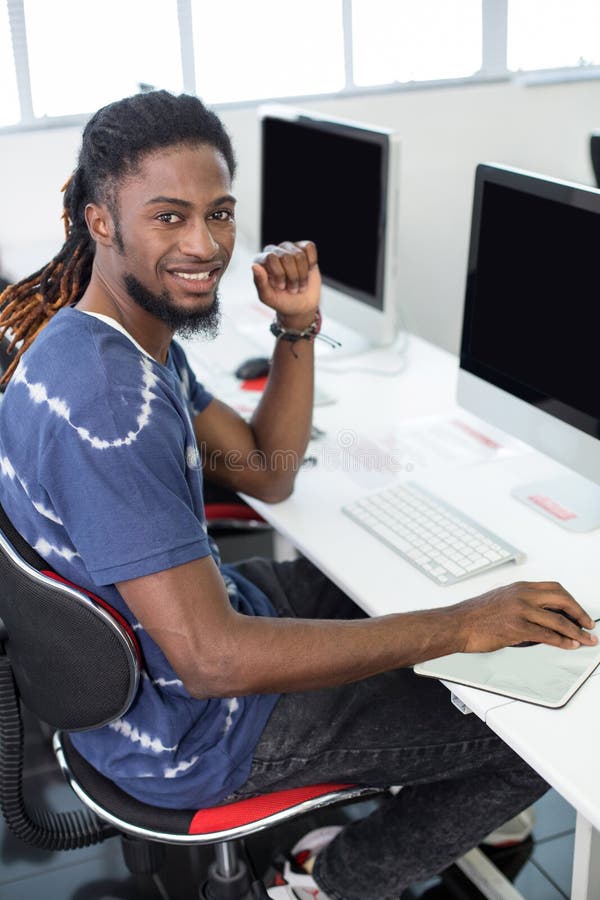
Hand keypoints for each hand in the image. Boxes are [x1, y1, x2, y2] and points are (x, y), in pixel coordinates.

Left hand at [252, 240, 320, 327]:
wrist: (301, 305)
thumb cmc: (282, 301)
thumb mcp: (269, 297)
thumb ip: (260, 283)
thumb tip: (254, 266)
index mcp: (261, 261)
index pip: (271, 257)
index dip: (280, 274)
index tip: (281, 287)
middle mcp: (274, 251)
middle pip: (287, 257)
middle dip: (293, 277)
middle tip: (292, 288)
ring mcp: (289, 248)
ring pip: (300, 255)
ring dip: (302, 275)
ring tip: (299, 283)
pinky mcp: (303, 247)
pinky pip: (310, 248)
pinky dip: (311, 263)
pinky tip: (307, 270)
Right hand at [452, 581, 597, 652]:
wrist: (457, 624)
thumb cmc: (475, 615)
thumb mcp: (501, 600)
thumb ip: (521, 603)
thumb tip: (542, 616)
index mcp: (519, 587)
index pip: (555, 589)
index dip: (571, 601)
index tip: (578, 611)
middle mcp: (522, 595)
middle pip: (562, 599)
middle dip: (579, 613)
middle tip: (588, 625)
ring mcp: (520, 611)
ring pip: (558, 620)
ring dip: (576, 632)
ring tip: (586, 640)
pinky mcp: (517, 628)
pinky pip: (547, 635)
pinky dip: (563, 641)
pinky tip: (569, 645)